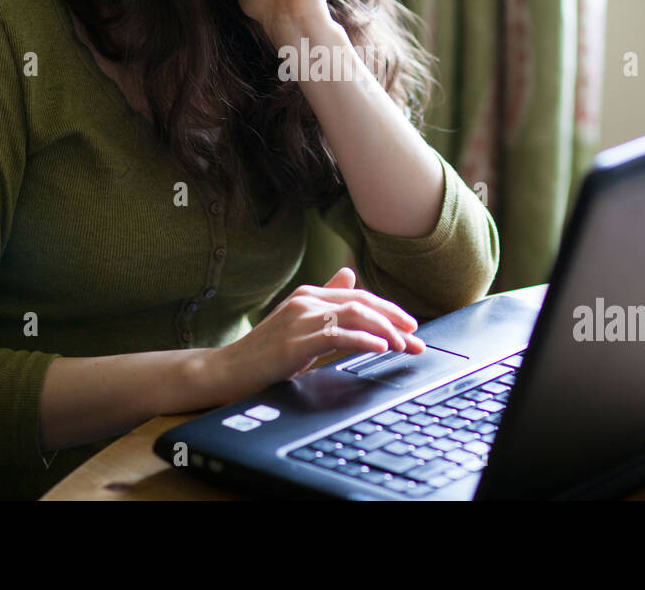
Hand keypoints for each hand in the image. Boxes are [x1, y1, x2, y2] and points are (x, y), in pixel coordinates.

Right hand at [205, 267, 424, 401]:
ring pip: (354, 315)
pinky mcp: (295, 341)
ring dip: (384, 330)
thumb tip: (349, 274)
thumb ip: (324, 299)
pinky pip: (337, 335)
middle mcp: (306, 301)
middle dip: (395, 319)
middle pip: (362, 302)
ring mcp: (300, 319)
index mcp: (309, 295)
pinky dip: (363, 339)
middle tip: (417, 337)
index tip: (411, 327)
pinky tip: (380, 347)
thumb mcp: (298, 321)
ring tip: (402, 346)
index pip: (359, 296)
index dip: (389, 310)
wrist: (226, 369)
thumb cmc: (263, 351)